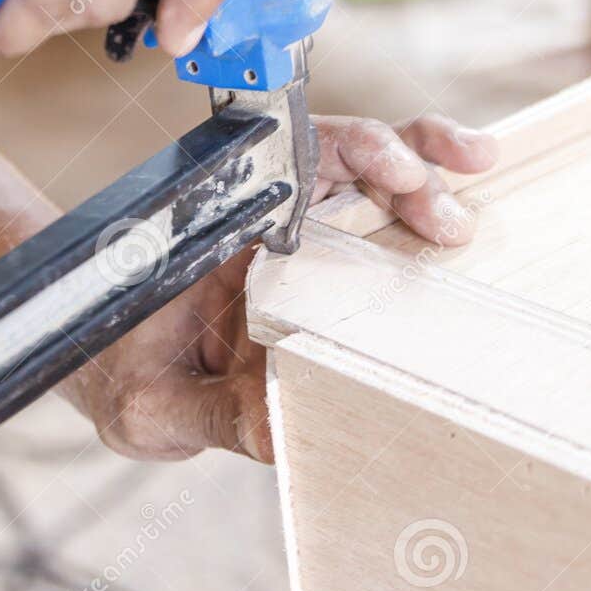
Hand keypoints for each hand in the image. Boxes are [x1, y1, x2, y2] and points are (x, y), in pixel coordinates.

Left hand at [62, 115, 499, 462]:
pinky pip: (380, 219)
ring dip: (428, 166)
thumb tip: (284, 435)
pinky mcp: (328, 263)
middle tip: (445, 213)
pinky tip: (468, 196)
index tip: (398, 174)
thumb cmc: (125, 379)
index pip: (291, 170)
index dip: (352, 155)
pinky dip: (426, 198)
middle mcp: (265, 222)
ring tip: (477, 161)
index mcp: (223, 234)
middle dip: (405, 163)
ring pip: (371, 174)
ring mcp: (300, 238)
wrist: (113, 377)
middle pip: (344, 158)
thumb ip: (211, 414)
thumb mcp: (152, 406)